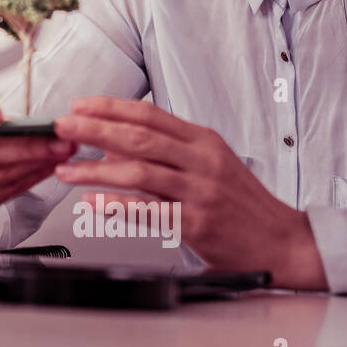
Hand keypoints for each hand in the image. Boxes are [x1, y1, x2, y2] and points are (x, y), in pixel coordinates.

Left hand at [51, 96, 327, 289]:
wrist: (282, 241)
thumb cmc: (240, 202)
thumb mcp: (208, 164)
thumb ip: (165, 151)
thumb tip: (113, 143)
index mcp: (203, 140)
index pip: (149, 115)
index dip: (110, 108)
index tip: (80, 105)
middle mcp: (202, 160)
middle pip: (139, 137)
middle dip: (94, 129)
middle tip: (63, 127)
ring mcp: (200, 191)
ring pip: (139, 171)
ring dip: (95, 170)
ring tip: (66, 169)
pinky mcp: (198, 223)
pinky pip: (150, 211)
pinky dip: (117, 206)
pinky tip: (93, 202)